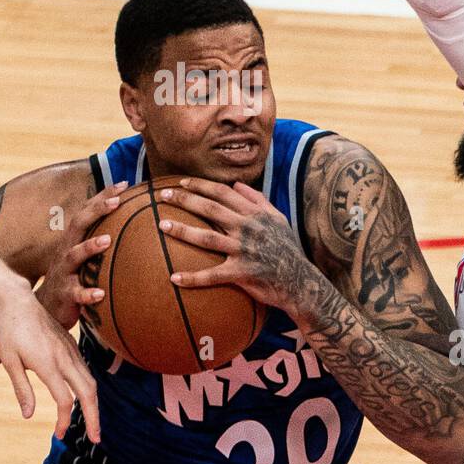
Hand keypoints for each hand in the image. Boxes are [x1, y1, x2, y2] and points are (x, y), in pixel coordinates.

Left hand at [0, 270, 100, 442]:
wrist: (15, 298)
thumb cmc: (6, 329)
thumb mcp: (8, 360)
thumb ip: (22, 389)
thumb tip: (29, 416)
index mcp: (48, 362)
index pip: (64, 399)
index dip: (63, 420)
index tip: (58, 434)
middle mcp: (64, 356)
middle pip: (88, 391)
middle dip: (93, 417)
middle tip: (97, 438)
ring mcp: (69, 348)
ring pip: (90, 380)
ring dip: (93, 404)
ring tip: (93, 423)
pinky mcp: (69, 343)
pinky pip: (84, 369)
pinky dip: (88, 388)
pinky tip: (84, 398)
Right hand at [36, 181, 127, 330]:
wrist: (46, 310)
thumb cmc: (73, 279)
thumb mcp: (84, 259)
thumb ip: (102, 243)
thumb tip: (133, 228)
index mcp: (73, 241)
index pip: (87, 212)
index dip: (103, 196)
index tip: (124, 183)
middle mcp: (66, 252)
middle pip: (78, 225)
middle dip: (96, 210)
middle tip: (117, 201)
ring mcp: (63, 273)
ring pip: (73, 256)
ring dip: (89, 247)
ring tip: (107, 240)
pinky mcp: (64, 296)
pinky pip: (75, 294)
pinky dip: (87, 293)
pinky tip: (101, 294)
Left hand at [155, 177, 318, 314]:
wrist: (300, 281)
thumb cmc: (286, 248)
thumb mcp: (277, 219)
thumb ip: (258, 200)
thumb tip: (237, 185)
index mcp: (255, 214)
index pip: (223, 193)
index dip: (201, 185)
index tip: (181, 182)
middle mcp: (248, 228)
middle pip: (211, 209)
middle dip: (185, 199)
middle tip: (163, 194)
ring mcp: (244, 250)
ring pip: (208, 238)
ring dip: (183, 230)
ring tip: (162, 225)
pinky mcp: (242, 273)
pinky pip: (213, 275)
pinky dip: (193, 278)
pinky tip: (174, 278)